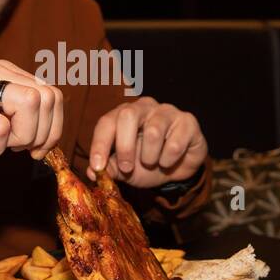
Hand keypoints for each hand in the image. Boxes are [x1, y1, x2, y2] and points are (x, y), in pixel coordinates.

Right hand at [0, 59, 63, 170]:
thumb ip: (16, 115)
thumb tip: (48, 134)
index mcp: (0, 71)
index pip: (51, 93)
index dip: (52, 126)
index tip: (35, 147)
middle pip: (47, 97)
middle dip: (41, 134)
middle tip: (17, 149)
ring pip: (29, 105)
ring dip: (20, 137)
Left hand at [87, 96, 206, 189]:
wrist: (177, 170)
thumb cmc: (147, 164)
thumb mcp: (126, 171)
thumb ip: (110, 169)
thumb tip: (92, 172)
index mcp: (124, 115)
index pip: (107, 122)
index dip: (100, 144)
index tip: (97, 167)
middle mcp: (144, 107)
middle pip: (128, 115)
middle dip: (125, 146)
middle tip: (127, 168)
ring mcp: (167, 111)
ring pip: (153, 131)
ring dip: (150, 156)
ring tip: (153, 163)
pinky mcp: (188, 121)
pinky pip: (175, 143)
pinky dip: (169, 160)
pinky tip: (169, 162)